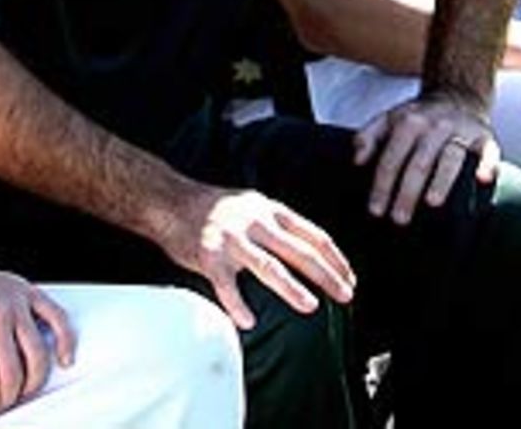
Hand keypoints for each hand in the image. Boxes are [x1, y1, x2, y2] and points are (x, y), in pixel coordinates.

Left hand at [0, 249, 73, 424]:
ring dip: (33, 381)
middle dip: (9, 397)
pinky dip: (65, 340)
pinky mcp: (30, 292)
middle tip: (2, 403)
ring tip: (23, 390)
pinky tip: (63, 359)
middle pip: (13, 372)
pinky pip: (57, 316)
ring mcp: (16, 302)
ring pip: (37, 353)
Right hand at [160, 185, 355, 331]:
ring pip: (268, 265)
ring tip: (311, 306)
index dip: (335, 257)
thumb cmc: (216, 210)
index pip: (312, 234)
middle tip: (346, 295)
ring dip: (292, 288)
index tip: (350, 277)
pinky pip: (225, 285)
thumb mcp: (253, 206)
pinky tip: (248, 321)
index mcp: (270, 209)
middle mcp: (255, 220)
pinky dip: (237, 304)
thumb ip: (278, 225)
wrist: (170, 201)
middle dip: (327, 274)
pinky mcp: (208, 255)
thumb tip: (309, 250)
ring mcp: (231, 237)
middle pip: (299, 250)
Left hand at [354, 90, 498, 226]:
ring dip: (442, 179)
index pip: (392, 157)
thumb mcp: (389, 119)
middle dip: (407, 191)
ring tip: (432, 203)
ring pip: (451, 156)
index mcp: (408, 122)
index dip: (382, 184)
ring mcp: (461, 131)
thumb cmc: (418, 118)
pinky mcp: (485, 138)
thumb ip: (368, 136)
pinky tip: (482, 180)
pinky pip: (489, 151)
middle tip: (398, 219)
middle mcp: (435, 125)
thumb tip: (356, 160)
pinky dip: (487, 164)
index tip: (375, 211)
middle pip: (419, 161)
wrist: (459, 95)